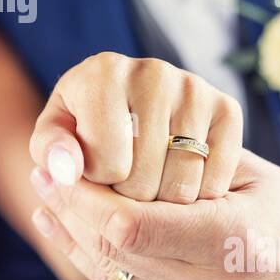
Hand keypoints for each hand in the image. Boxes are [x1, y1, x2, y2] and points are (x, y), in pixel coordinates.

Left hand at [28, 149, 279, 279]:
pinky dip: (94, 262)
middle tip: (43, 172)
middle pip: (113, 252)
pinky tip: (68, 230)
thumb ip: (176, 163)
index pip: (132, 227)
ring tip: (48, 197)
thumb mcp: (241, 170)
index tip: (60, 164)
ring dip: (73, 236)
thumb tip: (103, 143)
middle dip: (69, 211)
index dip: (84, 198)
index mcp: (236, 242)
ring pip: (111, 277)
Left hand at [30, 53, 243, 203]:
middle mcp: (152, 72)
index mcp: (102, 73)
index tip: (94, 171)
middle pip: (145, 181)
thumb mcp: (56, 137)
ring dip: (163, 207)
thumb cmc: (84, 128)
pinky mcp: (228, 108)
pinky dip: (197, 198)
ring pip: (182, 187)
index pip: (108, 166)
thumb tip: (67, 170)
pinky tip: (179, 179)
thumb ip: (51, 152)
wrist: (131, 110)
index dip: (100, 187)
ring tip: (148, 183)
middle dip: (130, 202)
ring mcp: (195, 88)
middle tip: (123, 181)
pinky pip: (215, 182)